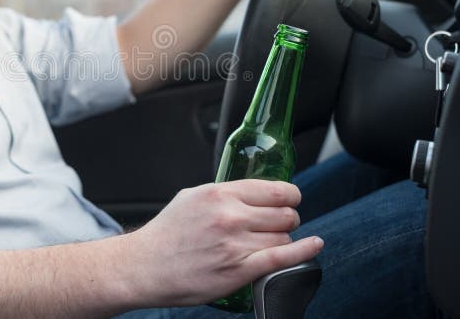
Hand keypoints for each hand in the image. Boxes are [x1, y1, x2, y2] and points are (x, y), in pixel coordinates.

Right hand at [126, 179, 323, 305]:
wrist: (144, 266)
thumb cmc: (166, 234)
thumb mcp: (191, 198)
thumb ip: (222, 193)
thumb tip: (251, 193)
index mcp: (218, 194)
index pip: (273, 189)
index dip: (288, 195)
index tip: (289, 199)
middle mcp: (229, 216)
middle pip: (284, 213)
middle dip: (288, 218)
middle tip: (279, 224)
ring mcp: (235, 244)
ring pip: (284, 236)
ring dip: (283, 239)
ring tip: (267, 243)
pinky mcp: (238, 270)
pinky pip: (282, 257)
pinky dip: (304, 251)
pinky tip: (314, 245)